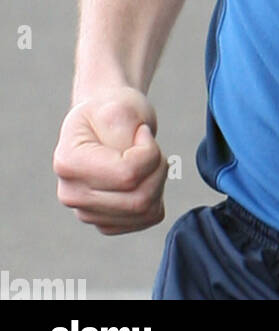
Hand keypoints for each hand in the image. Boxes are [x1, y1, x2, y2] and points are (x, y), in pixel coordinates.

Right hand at [53, 87, 166, 234]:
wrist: (105, 122)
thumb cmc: (112, 111)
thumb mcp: (121, 107)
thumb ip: (125, 135)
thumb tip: (132, 173)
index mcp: (68, 162)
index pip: (128, 174)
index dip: (149, 151)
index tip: (142, 132)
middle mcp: (71, 194)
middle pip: (139, 198)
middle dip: (158, 167)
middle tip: (150, 146)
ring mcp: (86, 212)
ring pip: (145, 211)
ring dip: (159, 181)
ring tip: (147, 159)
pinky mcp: (105, 223)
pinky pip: (146, 219)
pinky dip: (156, 196)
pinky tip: (144, 176)